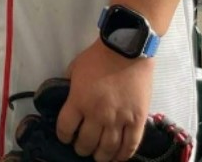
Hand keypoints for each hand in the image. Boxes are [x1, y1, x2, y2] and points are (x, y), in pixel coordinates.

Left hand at [57, 41, 154, 161]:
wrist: (128, 49)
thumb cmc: (99, 57)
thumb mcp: (75, 68)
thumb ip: (69, 87)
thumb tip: (67, 99)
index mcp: (79, 101)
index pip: (65, 129)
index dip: (64, 136)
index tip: (66, 137)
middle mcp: (98, 114)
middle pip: (86, 143)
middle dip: (81, 148)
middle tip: (83, 147)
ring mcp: (119, 119)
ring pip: (108, 148)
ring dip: (101, 156)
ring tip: (98, 156)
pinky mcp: (137, 120)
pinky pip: (131, 144)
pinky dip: (123, 155)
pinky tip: (118, 158)